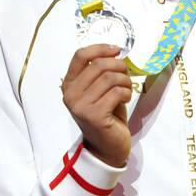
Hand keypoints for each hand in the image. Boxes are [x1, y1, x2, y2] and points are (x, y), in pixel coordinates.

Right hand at [62, 44, 132, 167]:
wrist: (106, 146)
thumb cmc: (106, 115)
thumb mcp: (100, 90)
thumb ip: (102, 73)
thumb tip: (116, 52)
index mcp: (69, 84)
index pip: (80, 56)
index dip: (101, 48)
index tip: (117, 50)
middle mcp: (70, 94)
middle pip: (99, 65)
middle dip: (119, 67)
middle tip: (127, 76)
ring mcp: (80, 105)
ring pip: (110, 78)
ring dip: (125, 81)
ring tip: (126, 90)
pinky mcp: (94, 115)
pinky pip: (116, 92)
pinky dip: (126, 93)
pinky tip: (125, 100)